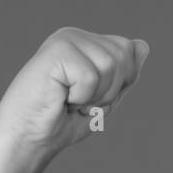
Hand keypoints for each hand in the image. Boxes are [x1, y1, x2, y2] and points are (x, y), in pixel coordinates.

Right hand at [0, 27, 148, 161]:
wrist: (30, 137)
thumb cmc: (63, 121)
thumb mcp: (104, 98)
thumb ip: (124, 74)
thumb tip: (143, 44)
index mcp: (87, 42)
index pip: (130, 50)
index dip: (120, 82)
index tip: (92, 96)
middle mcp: (75, 35)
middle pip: (123, 56)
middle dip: (109, 90)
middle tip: (78, 100)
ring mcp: (65, 40)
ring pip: (110, 65)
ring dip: (94, 95)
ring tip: (69, 99)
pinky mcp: (56, 51)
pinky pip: (91, 76)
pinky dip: (81, 97)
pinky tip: (60, 97)